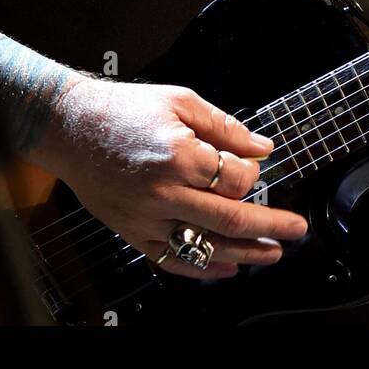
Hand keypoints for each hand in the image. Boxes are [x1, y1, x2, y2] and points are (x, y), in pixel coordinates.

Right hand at [49, 78, 308, 280]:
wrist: (71, 128)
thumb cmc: (123, 110)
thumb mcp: (180, 101)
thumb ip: (225, 126)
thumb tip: (262, 146)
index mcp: (179, 155)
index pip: (237, 178)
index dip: (255, 175)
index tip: (256, 167)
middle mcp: (164, 192)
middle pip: (230, 220)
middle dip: (271, 226)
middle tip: (297, 228)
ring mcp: (147, 217)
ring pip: (206, 246)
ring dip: (246, 253)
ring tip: (272, 252)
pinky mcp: (133, 232)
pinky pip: (173, 260)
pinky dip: (203, 268)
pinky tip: (227, 267)